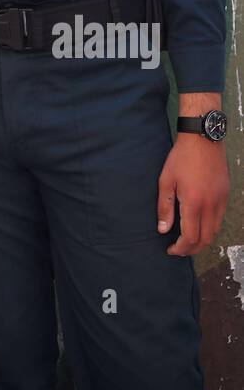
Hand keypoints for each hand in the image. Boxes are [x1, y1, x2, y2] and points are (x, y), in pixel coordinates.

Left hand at [157, 136, 228, 254]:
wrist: (203, 139)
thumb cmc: (181, 158)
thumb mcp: (166, 180)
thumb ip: (164, 207)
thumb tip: (163, 230)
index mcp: (194, 203)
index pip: (190, 237)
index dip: (180, 248)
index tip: (171, 250)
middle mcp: (211, 206)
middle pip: (205, 239)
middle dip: (191, 249)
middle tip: (179, 249)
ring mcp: (221, 201)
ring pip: (215, 231)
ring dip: (202, 240)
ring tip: (188, 240)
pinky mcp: (226, 195)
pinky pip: (220, 219)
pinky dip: (210, 228)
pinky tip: (199, 225)